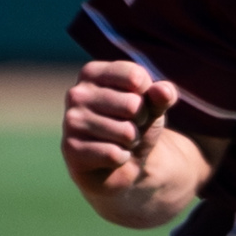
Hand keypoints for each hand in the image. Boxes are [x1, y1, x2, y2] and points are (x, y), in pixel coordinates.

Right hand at [61, 60, 218, 227]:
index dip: (148, 95)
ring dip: (132, 141)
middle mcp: (77, 93)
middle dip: (140, 121)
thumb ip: (162, 95)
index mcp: (93, 73)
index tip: (138, 102)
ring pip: (126, 132)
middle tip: (129, 126)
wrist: (124, 162)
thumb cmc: (136, 124)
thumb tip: (163, 91)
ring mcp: (71, 121)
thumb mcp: (154, 106)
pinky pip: (114, 154)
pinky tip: (110, 156)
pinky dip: (121, 158)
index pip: (135, 76)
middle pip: (133, 105)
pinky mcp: (71, 149)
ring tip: (120, 141)